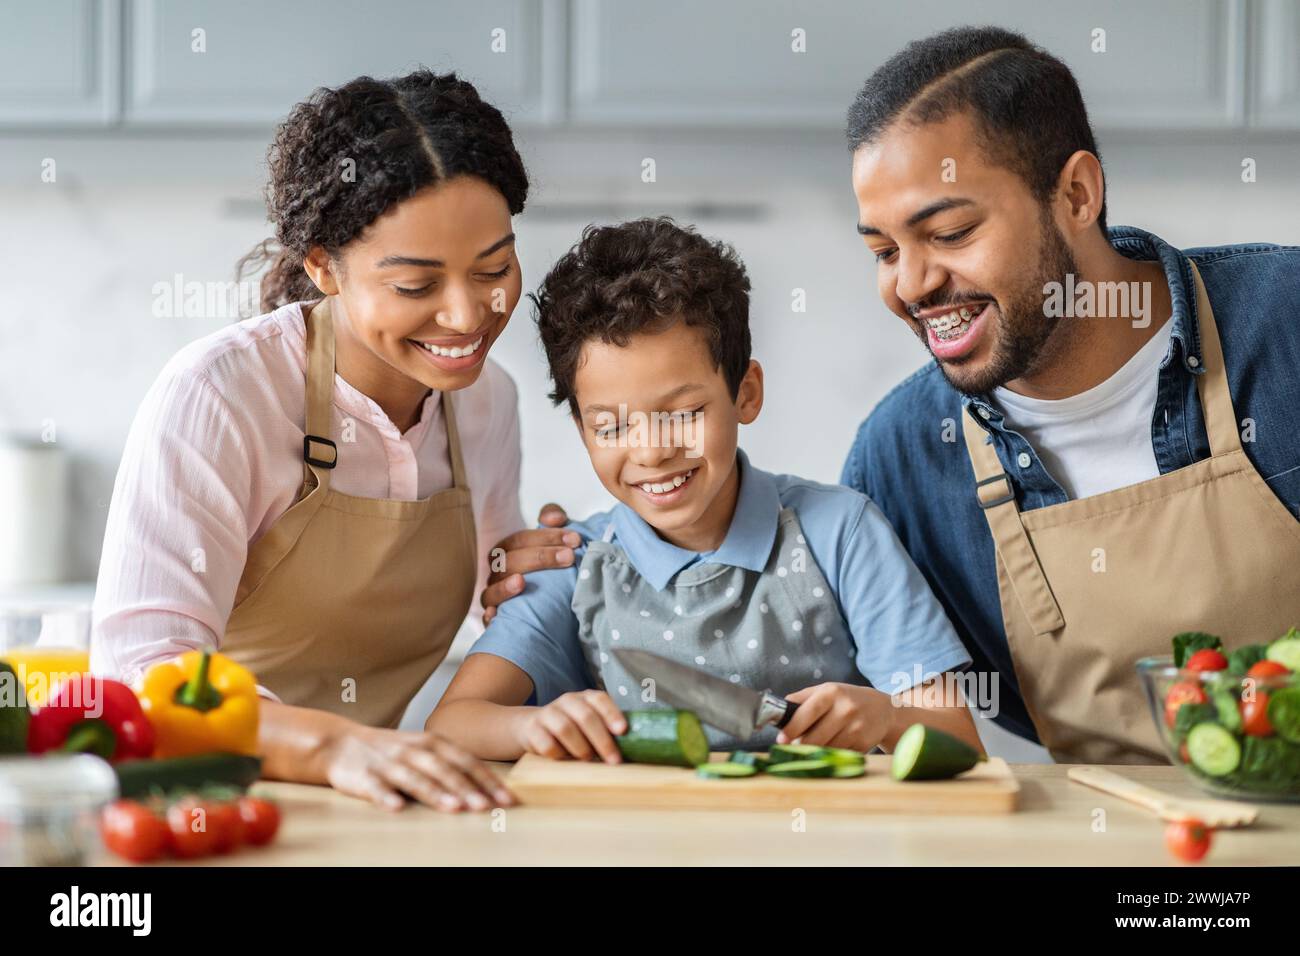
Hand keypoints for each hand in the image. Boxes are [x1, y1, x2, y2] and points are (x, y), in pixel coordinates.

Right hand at [319, 724, 515, 812]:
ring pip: (414, 778)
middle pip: (444, 769)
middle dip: (467, 788)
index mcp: (432, 743)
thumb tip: (488, 788)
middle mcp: (413, 750)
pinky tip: (396, 808)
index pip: (466, 761)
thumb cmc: (391, 750)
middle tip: (487, 806)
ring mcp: (388, 763)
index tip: (506, 799)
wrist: (339, 742)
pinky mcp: (364, 777)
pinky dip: (386, 797)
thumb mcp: (423, 748)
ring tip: (454, 808)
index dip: (487, 780)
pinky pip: (376, 788)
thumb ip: (451, 764)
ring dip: (435, 793)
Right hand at [481, 503, 578, 625]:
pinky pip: (488, 622)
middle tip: (569, 557)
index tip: (575, 539)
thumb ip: (556, 524)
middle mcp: (499, 577)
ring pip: (490, 592)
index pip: (518, 540)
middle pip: (507, 562)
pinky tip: (496, 615)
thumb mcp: (560, 546)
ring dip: (504, 587)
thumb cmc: (556, 576)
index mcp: (509, 555)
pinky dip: (490, 617)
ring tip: (521, 583)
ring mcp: (496, 601)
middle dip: (538, 557)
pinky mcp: (499, 624)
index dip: (544, 537)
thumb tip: (552, 518)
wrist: (562, 618)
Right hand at [512, 690, 627, 762]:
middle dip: (602, 740)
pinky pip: (547, 744)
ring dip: (580, 748)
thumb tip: (636, 747)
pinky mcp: (532, 729)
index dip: (612, 714)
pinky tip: (564, 758)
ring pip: (565, 728)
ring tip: (587, 759)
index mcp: (586, 698)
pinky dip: (559, 755)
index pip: (600, 700)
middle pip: (586, 716)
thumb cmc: (572, 729)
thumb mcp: (589, 724)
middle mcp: (567, 701)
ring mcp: (548, 713)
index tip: (623, 731)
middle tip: (614, 760)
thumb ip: (607, 730)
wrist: (532, 727)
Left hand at [775, 683, 892, 751]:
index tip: (781, 739)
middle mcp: (845, 709)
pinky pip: (837, 754)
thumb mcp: (826, 691)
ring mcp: (856, 728)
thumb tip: (779, 709)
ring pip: (825, 748)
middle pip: (815, 737)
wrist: (882, 710)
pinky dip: (830, 753)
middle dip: (801, 745)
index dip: (793, 727)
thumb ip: (802, 699)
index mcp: (831, 693)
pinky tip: (834, 744)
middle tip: (794, 746)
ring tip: (816, 742)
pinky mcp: (862, 744)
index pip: (808, 712)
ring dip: (815, 750)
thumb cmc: (846, 699)